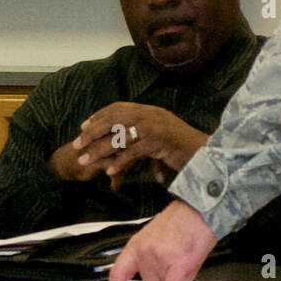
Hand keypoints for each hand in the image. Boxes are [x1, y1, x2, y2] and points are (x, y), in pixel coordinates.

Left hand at [57, 102, 208, 191]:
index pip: (117, 108)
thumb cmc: (181, 146)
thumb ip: (142, 132)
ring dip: (99, 150)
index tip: (83, 127)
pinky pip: (132, 153)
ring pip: (118, 137)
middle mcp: (149, 114)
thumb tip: (122, 138)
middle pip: (112, 120)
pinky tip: (109, 172)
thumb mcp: (160, 133)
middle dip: (92, 132)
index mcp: (148, 110)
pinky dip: (119, 163)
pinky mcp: (158, 142)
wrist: (204, 152)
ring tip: (85, 160)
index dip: (98, 116)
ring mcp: (153, 127)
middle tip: (77, 144)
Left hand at [107, 199, 217, 280]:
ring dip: (175, 280)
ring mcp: (159, 258)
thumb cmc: (181, 222)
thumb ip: (149, 260)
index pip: (119, 274)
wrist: (199, 210)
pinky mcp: (177, 264)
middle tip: (175, 259)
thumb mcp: (155, 238)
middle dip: (164, 279)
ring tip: (184, 258)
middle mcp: (144, 253)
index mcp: (136, 246)